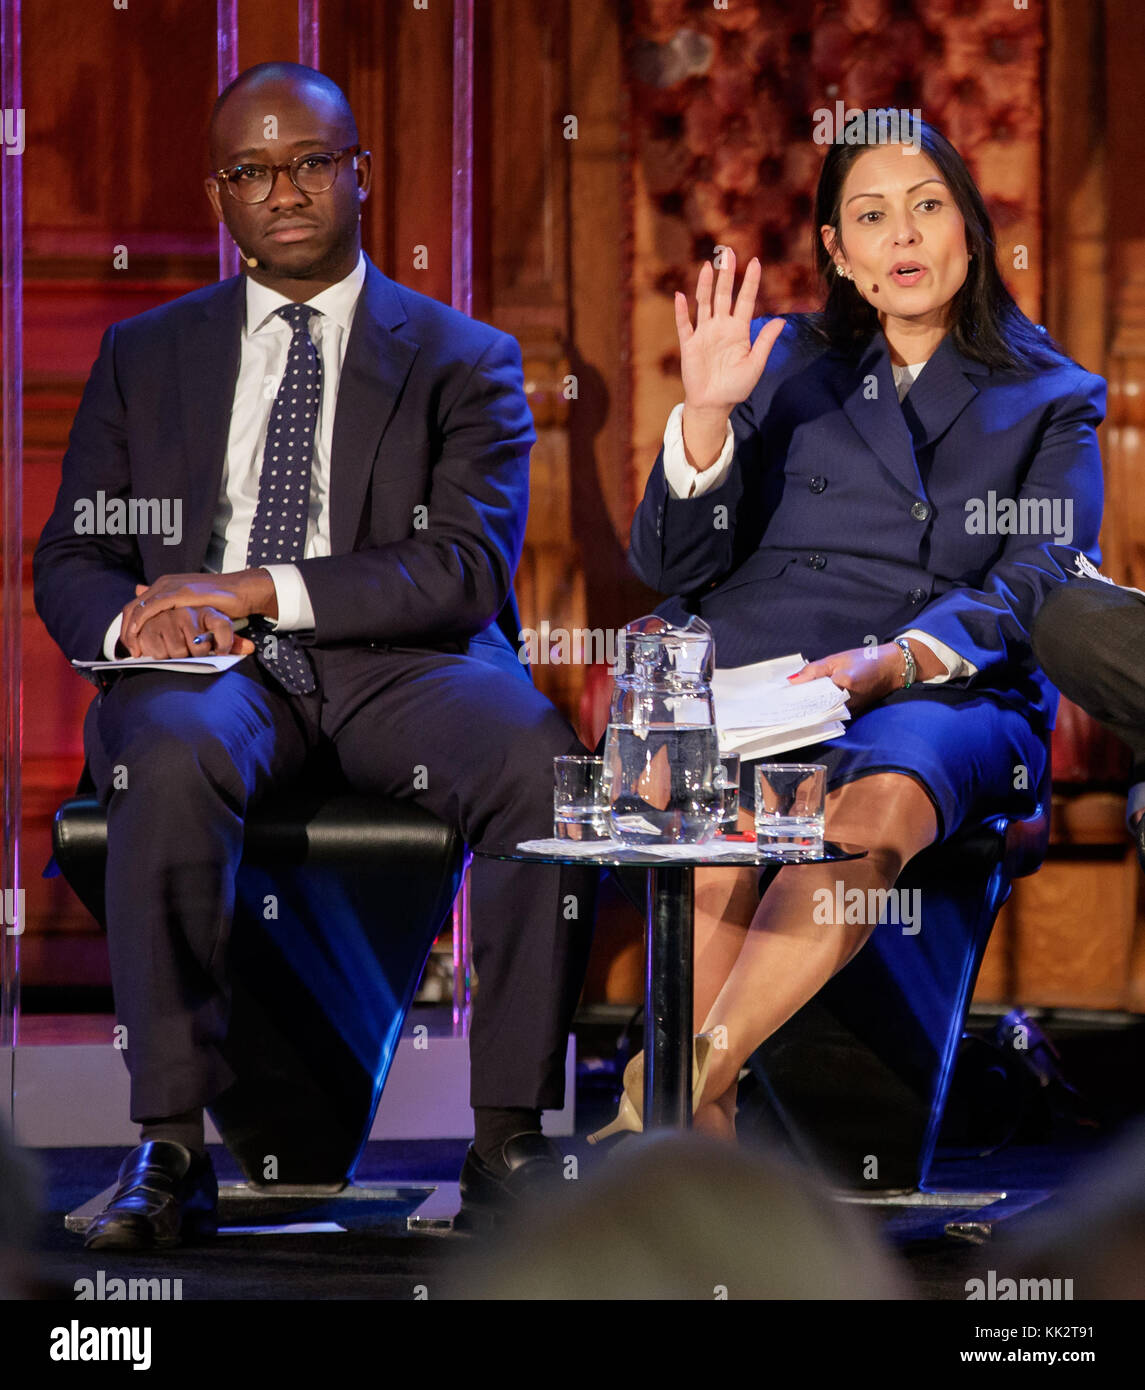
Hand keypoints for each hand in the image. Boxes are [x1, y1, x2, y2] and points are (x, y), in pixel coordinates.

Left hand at [121, 569, 275, 653]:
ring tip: (134, 648)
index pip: (136, 606)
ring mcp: (171, 586)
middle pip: (132, 608)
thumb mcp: (195, 607)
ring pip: (139, 608)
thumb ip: (178, 612)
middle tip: (129, 651)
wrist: (242, 590)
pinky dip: (143, 621)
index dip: (128, 627)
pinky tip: (141, 634)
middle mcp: (164, 583)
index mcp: (165, 586)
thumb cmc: (222, 601)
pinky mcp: (180, 592)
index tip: (131, 647)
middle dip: (126, 631)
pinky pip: (153, 606)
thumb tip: (169, 625)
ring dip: (131, 629)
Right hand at [675, 248, 784, 468]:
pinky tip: (681, 296)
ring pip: (705, 303)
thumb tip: (782, 320)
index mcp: (739, 330)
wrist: (714, 404)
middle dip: (727, 275)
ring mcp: (704, 334)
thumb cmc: (736, 387)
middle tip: (729, 253)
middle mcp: (721, 327)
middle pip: (724, 295)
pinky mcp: (690, 345)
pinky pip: (685, 324)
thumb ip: (765, 341)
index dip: (751, 282)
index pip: (745, 300)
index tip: (755, 262)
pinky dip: (682, 311)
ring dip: (705, 285)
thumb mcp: (756, 364)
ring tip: (708, 266)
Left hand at [787, 643, 912, 716]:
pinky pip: (831, 714)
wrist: (893, 667)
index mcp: (842, 686)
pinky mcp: (852, 714)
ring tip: (791, 704)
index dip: (795, 700)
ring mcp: (850, 711)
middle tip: (780, 705)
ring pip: (822, 713)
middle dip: (799, 706)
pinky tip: (809, 704)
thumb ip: (813, 671)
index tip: (779, 701)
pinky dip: (819, 709)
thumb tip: (791, 682)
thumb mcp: (836, 660)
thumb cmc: (866, 660)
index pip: (811, 698)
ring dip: (808, 709)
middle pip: (815, 708)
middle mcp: (846, 703)